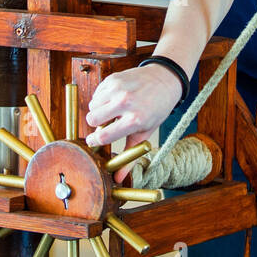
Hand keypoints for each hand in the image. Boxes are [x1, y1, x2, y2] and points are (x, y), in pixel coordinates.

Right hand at [83, 64, 182, 181]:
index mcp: (135, 120)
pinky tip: (114, 99)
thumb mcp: (145, 133)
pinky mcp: (113, 78)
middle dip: (96, 124)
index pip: (104, 135)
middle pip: (92, 119)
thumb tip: (117, 178)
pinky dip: (101, 99)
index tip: (92, 142)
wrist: (164, 80)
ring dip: (99, 110)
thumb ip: (130, 155)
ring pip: (92, 106)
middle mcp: (126, 103)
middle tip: (106, 124)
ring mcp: (118, 89)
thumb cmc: (156, 109)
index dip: (94, 141)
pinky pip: (96, 93)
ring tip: (113, 111)